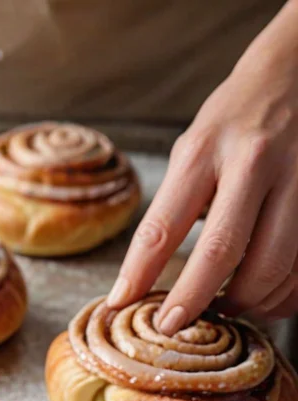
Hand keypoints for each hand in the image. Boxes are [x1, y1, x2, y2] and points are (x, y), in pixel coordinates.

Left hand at [107, 0, 297, 332]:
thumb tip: (147, 274)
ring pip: (275, 266)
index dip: (138, 273)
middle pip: (221, 253)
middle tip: (174, 326)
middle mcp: (252, 164)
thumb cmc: (234, 120)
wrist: (297, 73)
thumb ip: (177, 205)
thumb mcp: (193, 150)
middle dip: (194, 300)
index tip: (120, 303)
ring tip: (226, 309)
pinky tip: (268, 296)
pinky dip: (285, 292)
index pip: (162, 227)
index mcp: (203, 153)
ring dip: (248, 302)